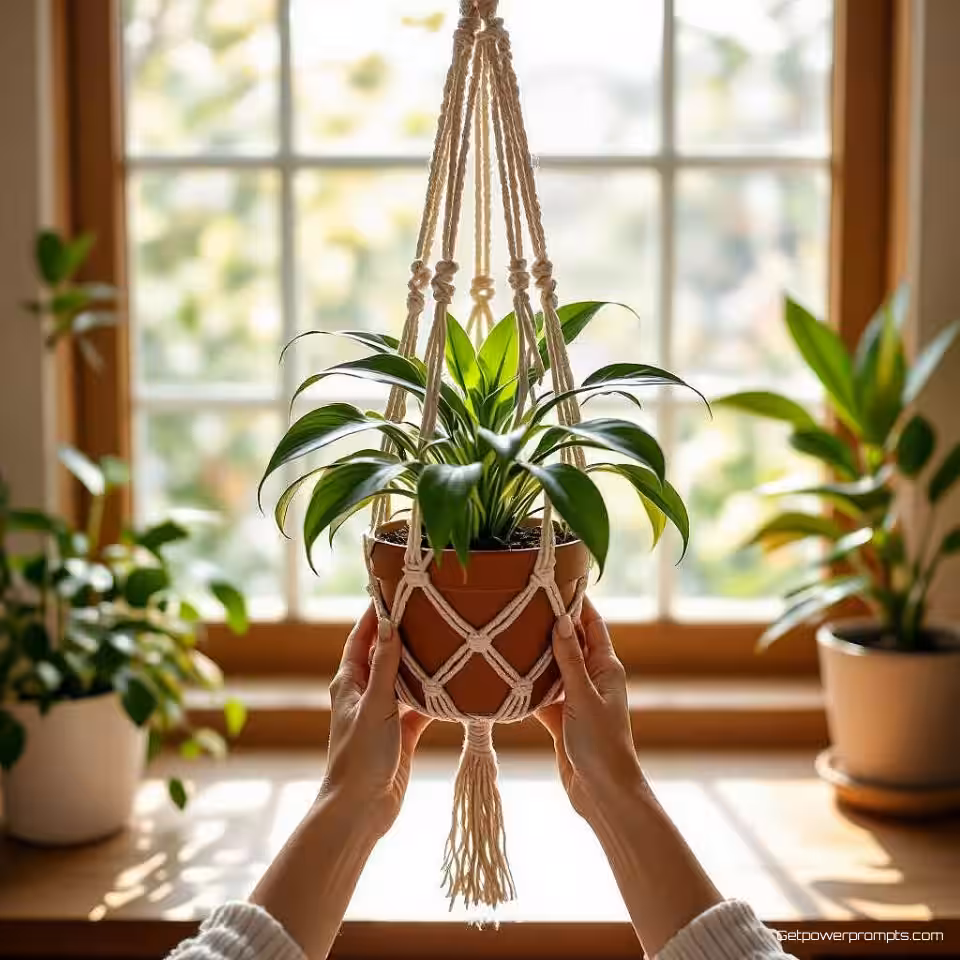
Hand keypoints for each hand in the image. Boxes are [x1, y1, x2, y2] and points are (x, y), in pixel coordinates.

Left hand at [321, 605, 431, 837]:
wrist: (361, 810)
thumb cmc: (360, 757)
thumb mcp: (375, 706)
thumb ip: (385, 666)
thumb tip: (389, 623)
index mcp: (349, 682)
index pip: (362, 637)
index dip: (376, 613)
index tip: (395, 588)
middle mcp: (365, 693)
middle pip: (386, 654)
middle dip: (406, 633)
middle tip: (432, 609)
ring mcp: (384, 713)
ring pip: (406, 679)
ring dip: (424, 663)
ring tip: (449, 639)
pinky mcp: (402, 734)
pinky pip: (421, 707)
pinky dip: (436, 696)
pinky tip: (457, 685)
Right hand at [537, 598, 722, 955]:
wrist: (602, 794)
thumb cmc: (601, 745)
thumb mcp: (582, 698)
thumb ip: (569, 661)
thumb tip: (559, 620)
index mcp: (607, 668)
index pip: (590, 624)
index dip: (575, 601)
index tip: (555, 579)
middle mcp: (593, 679)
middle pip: (569, 642)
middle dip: (548, 623)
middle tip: (521, 601)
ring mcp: (576, 698)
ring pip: (552, 667)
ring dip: (533, 653)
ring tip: (507, 630)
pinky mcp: (561, 719)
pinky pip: (541, 693)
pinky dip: (526, 685)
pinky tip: (504, 675)